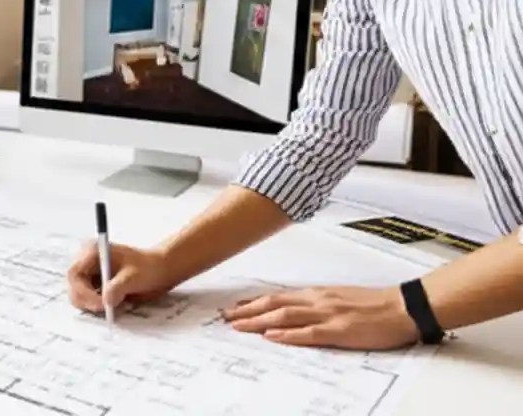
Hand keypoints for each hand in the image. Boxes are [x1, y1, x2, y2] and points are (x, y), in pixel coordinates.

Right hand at [67, 241, 175, 314]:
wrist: (160, 270)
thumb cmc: (148, 266)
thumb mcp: (134, 276)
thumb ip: (118, 287)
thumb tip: (106, 300)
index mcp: (93, 252)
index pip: (75, 273)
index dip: (83, 290)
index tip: (100, 303)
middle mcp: (87, 262)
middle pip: (74, 286)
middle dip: (87, 300)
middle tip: (105, 309)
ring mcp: (91, 275)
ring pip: (79, 296)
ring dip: (91, 305)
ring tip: (111, 307)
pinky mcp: (96, 287)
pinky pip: (89, 301)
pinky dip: (97, 307)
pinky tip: (112, 307)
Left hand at [222, 286, 418, 349]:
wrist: (404, 307)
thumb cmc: (375, 304)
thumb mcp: (339, 297)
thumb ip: (316, 303)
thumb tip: (294, 308)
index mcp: (318, 294)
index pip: (278, 296)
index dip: (254, 302)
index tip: (235, 308)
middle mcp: (318, 301)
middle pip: (274, 304)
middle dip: (247, 311)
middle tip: (226, 317)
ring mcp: (328, 315)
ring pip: (285, 316)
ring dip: (258, 321)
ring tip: (238, 326)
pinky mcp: (340, 330)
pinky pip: (308, 332)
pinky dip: (287, 334)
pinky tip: (272, 336)